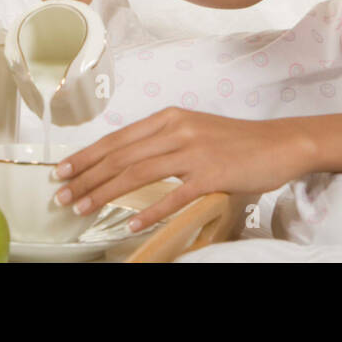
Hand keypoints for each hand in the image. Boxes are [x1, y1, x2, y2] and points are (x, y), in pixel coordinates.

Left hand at [50, 108, 315, 231]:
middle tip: (62, 195)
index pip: (117, 138)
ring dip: (105, 192)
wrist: (280, 143)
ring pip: (137, 172)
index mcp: (169, 117)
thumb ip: (162, 143)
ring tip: (83, 208)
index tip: (62, 171)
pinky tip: (131, 223)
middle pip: (120, 155)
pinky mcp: (211, 173)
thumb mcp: (193, 131)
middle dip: (86, 176)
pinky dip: (150, 210)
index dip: (86, 156)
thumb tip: (127, 161)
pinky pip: (173, 195)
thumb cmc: (236, 141)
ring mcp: (194, 151)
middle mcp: (177, 130)